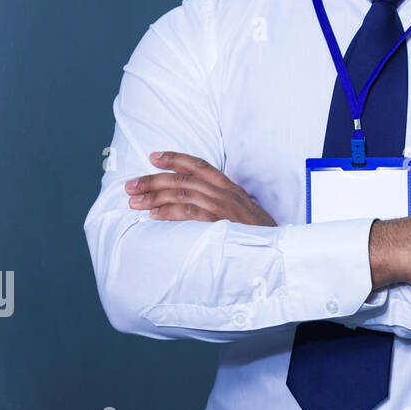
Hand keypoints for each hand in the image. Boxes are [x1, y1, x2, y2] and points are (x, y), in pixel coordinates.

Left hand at [124, 151, 276, 225]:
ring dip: (155, 196)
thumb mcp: (244, 215)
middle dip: (154, 180)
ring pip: (183, 194)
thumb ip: (224, 207)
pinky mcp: (220, 224)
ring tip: (135, 201)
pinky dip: (169, 212)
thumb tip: (197, 207)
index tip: (154, 157)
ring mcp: (224, 208)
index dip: (176, 159)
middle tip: (131, 185)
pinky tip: (153, 216)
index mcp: (232, 189)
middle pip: (184, 180)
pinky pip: (189, 213)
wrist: (279, 252)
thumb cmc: (260, 236)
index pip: (200, 166)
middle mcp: (227, 194)